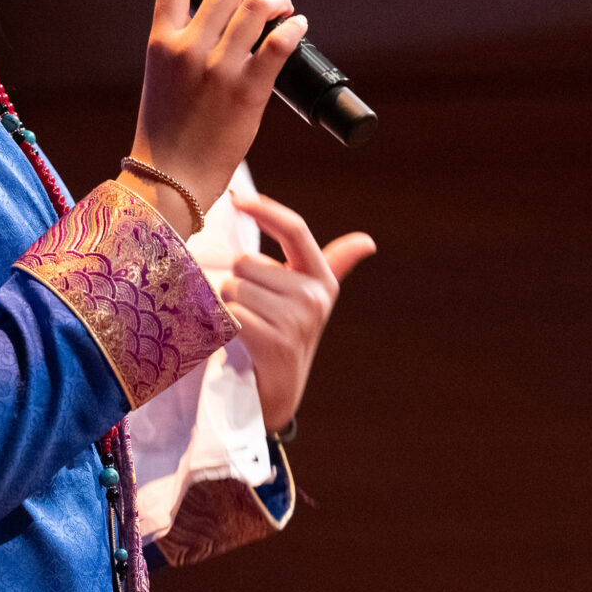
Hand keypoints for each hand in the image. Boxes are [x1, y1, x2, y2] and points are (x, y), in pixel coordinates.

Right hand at [127, 0, 308, 229]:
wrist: (168, 179)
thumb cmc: (166, 132)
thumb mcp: (160, 77)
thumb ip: (180, 45)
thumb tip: (216, 18)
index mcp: (160, 42)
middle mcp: (188, 48)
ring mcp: (218, 69)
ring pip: (258, 6)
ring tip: (283, 6)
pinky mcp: (249, 92)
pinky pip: (280, 43)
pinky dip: (293, 27)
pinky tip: (296, 26)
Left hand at [218, 187, 375, 433]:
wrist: (275, 394)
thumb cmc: (284, 336)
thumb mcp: (307, 298)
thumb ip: (332, 264)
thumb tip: (367, 241)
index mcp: (321, 278)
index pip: (295, 229)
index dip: (265, 209)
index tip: (236, 197)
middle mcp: (314, 296)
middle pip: (246, 262)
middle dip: (237, 283)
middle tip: (250, 313)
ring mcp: (298, 320)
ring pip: (233, 288)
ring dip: (228, 307)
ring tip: (246, 328)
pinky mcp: (276, 343)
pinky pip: (230, 313)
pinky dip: (224, 325)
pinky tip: (239, 342)